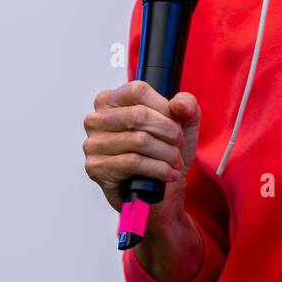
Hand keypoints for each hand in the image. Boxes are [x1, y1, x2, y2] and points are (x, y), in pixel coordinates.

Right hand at [83, 80, 201, 224]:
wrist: (159, 190)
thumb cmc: (164, 151)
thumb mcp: (184, 123)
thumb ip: (187, 105)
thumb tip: (178, 104)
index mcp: (110, 100)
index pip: (138, 90)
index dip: (164, 107)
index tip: (176, 123)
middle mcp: (96, 119)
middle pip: (139, 115)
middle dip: (168, 132)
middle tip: (179, 144)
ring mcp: (93, 144)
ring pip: (139, 140)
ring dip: (167, 153)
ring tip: (175, 162)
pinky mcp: (96, 168)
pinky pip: (133, 163)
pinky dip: (158, 169)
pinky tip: (168, 174)